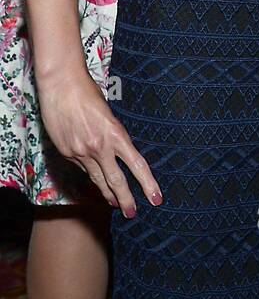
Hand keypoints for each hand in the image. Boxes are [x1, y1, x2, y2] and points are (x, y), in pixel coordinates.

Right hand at [39, 72, 161, 216]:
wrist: (61, 85)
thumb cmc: (88, 93)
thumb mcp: (108, 115)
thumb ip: (113, 136)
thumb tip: (114, 153)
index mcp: (116, 135)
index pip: (137, 166)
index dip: (148, 184)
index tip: (156, 198)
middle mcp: (99, 147)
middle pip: (116, 181)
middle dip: (126, 200)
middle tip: (132, 213)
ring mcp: (80, 152)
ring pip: (97, 179)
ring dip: (107, 194)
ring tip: (115, 204)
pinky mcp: (66, 153)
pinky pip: (81, 168)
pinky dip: (89, 174)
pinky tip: (94, 180)